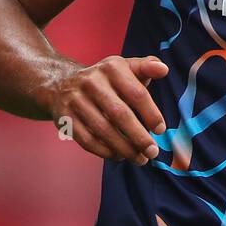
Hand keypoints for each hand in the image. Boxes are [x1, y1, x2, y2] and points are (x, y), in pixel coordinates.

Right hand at [46, 55, 169, 164]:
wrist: (61, 84)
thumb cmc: (105, 79)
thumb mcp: (125, 67)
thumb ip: (147, 67)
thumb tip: (164, 69)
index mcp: (112, 68)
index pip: (136, 93)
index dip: (150, 114)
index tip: (160, 130)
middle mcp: (92, 82)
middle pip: (119, 114)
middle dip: (139, 136)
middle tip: (152, 151)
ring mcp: (76, 100)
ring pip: (103, 130)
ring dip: (124, 148)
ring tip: (139, 158)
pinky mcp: (65, 118)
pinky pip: (87, 140)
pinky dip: (105, 152)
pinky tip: (119, 156)